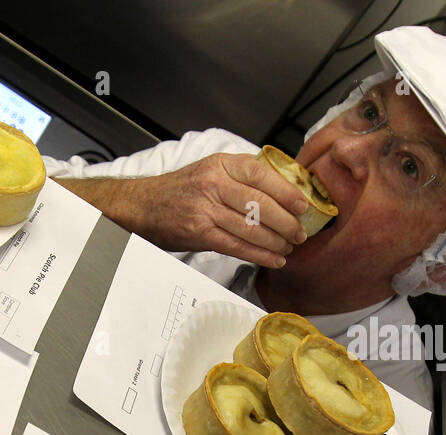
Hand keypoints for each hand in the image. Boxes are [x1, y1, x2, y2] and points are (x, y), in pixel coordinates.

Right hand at [57, 153, 312, 267]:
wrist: (141, 205)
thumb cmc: (179, 191)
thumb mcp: (209, 171)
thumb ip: (239, 180)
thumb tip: (280, 196)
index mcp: (220, 163)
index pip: (262, 175)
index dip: (287, 192)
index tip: (304, 205)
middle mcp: (214, 183)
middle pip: (260, 204)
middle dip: (286, 222)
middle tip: (301, 233)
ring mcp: (205, 208)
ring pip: (251, 227)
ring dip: (275, 242)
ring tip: (289, 249)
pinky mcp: (198, 232)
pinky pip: (236, 245)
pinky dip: (258, 254)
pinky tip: (272, 259)